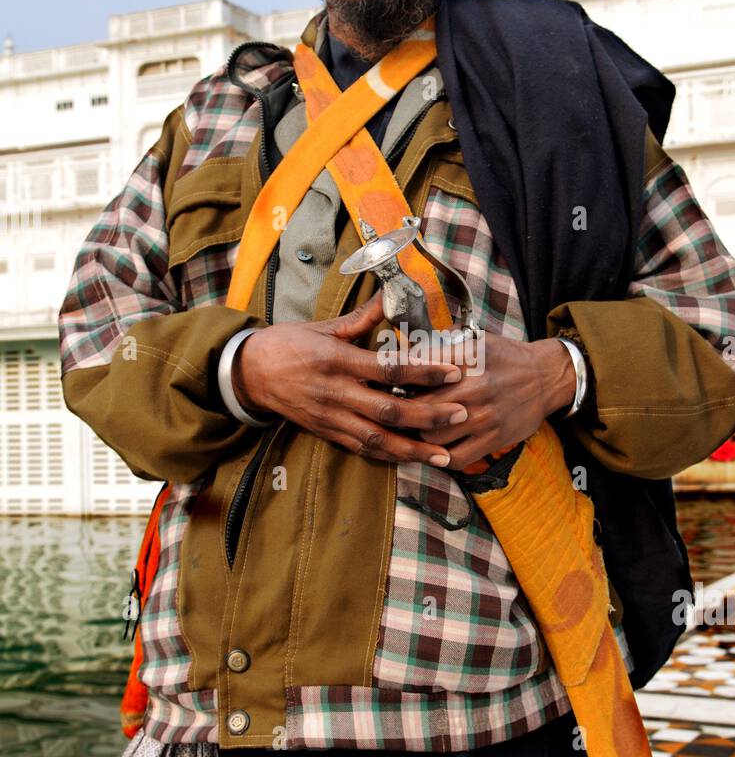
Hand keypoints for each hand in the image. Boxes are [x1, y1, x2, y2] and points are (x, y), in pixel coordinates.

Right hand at [233, 291, 469, 467]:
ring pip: (378, 439)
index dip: (423, 372)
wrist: (249, 373)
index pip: (389, 368)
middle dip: (429, 416)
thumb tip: (391, 296)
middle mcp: (337, 392)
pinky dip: (389, 457)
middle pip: (389, 409)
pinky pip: (362, 449)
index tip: (453, 372)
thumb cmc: (288, 344)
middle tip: (463, 414)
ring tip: (444, 455)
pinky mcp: (327, 433)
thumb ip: (361, 318)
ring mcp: (331, 417)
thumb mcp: (323, 327)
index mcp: (339, 360)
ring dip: (413, 449)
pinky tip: (412, 460)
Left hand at [407, 333, 575, 472]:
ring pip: (432, 437)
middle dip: (401, 412)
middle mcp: (473, 388)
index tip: (382, 387)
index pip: (415, 372)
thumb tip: (402, 354)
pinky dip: (440, 459)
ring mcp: (484, 417)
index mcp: (464, 359)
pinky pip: (456, 459)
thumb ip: (439, 346)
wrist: (547, 376)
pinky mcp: (494, 439)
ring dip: (418, 436)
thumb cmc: (504, 357)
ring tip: (412, 433)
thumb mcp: (474, 340)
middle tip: (392, 414)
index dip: (392, 382)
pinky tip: (434, 452)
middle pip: (417, 408)